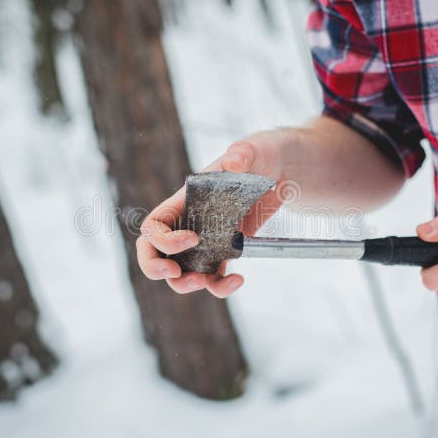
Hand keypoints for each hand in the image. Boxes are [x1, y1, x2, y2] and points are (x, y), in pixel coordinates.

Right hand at [136, 129, 295, 296]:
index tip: (193, 239)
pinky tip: (238, 279)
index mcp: (186, 200)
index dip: (162, 239)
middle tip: (175, 273)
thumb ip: (243, 153)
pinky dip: (220, 286)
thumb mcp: (255, 151)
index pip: (155, 225)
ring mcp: (206, 240)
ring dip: (186, 284)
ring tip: (205, 282)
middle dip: (155, 267)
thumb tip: (235, 160)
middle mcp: (190, 222)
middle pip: (154, 251)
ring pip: (180, 271)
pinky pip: (213, 277)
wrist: (283, 170)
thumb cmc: (261, 155)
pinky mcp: (225, 251)